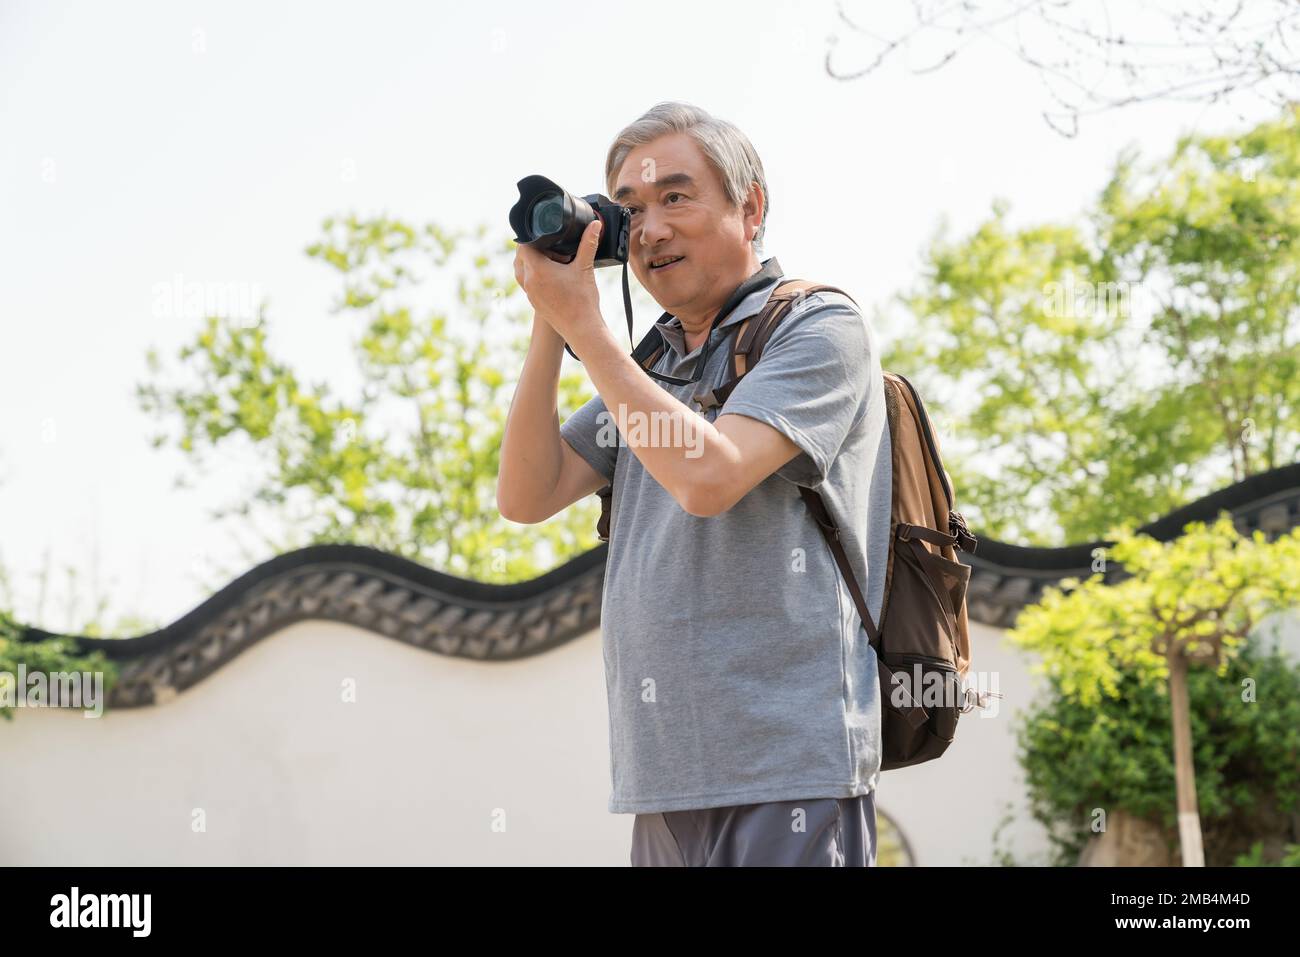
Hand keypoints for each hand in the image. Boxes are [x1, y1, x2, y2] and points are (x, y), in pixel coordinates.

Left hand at [513, 219, 604, 348]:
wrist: (581, 329)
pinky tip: (550, 277)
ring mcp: (530, 294)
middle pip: (520, 257)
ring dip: (530, 263)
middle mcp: (529, 281)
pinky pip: (527, 284)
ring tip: (549, 261)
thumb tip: (594, 224)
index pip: (523, 245)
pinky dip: (534, 277)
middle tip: (549, 247)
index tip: (543, 235)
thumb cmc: (583, 301)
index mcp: (538, 270)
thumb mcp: (585, 268)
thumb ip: (588, 244)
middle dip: (532, 250)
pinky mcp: (534, 303)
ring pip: (521, 271)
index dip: (532, 238)